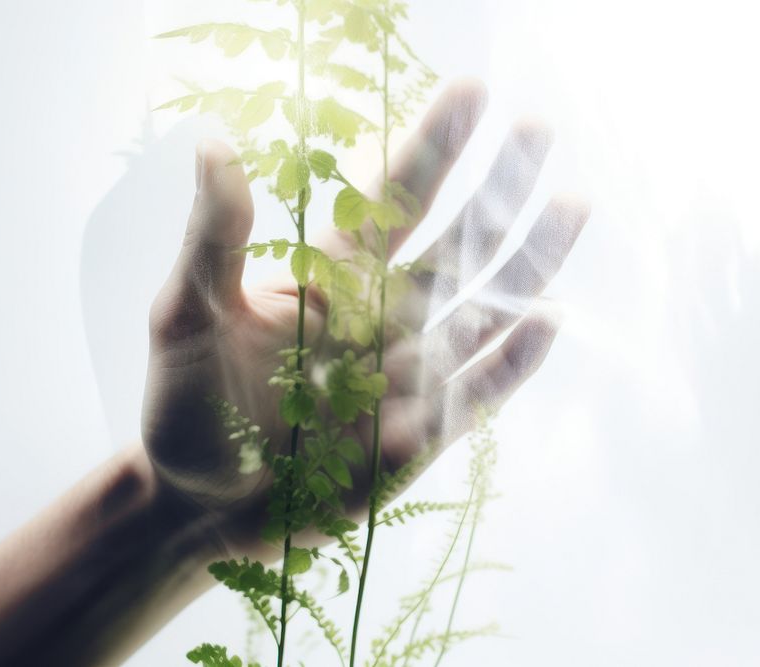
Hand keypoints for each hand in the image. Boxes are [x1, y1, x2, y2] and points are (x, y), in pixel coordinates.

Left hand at [141, 80, 588, 554]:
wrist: (201, 505)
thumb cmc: (188, 408)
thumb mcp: (187, 316)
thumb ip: (214, 237)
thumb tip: (214, 140)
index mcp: (331, 273)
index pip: (390, 196)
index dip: (430, 145)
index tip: (470, 90)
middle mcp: (382, 312)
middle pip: (453, 239)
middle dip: (496, 185)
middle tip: (538, 128)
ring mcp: (409, 369)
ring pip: (482, 305)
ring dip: (526, 258)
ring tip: (572, 204)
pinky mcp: (424, 429)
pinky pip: (479, 387)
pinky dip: (514, 357)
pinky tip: (548, 316)